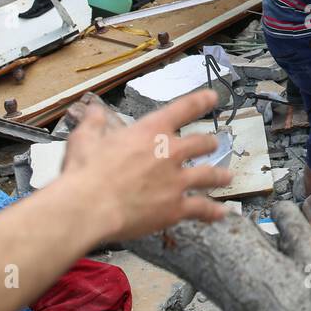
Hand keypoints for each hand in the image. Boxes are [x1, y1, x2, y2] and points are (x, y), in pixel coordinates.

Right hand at [60, 89, 232, 243]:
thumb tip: (94, 111)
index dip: (201, 101)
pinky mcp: (176, 208)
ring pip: (208, 175)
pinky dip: (213, 211)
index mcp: (151, 131)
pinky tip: (221, 213)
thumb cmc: (84, 172)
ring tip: (227, 176)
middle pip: (200, 143)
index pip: (183, 108)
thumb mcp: (83, 139)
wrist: (88, 207)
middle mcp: (170, 152)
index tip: (213, 97)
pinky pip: (201, 208)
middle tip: (213, 144)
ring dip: (219, 175)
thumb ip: (93, 123)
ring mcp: (177, 181)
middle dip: (208, 144)